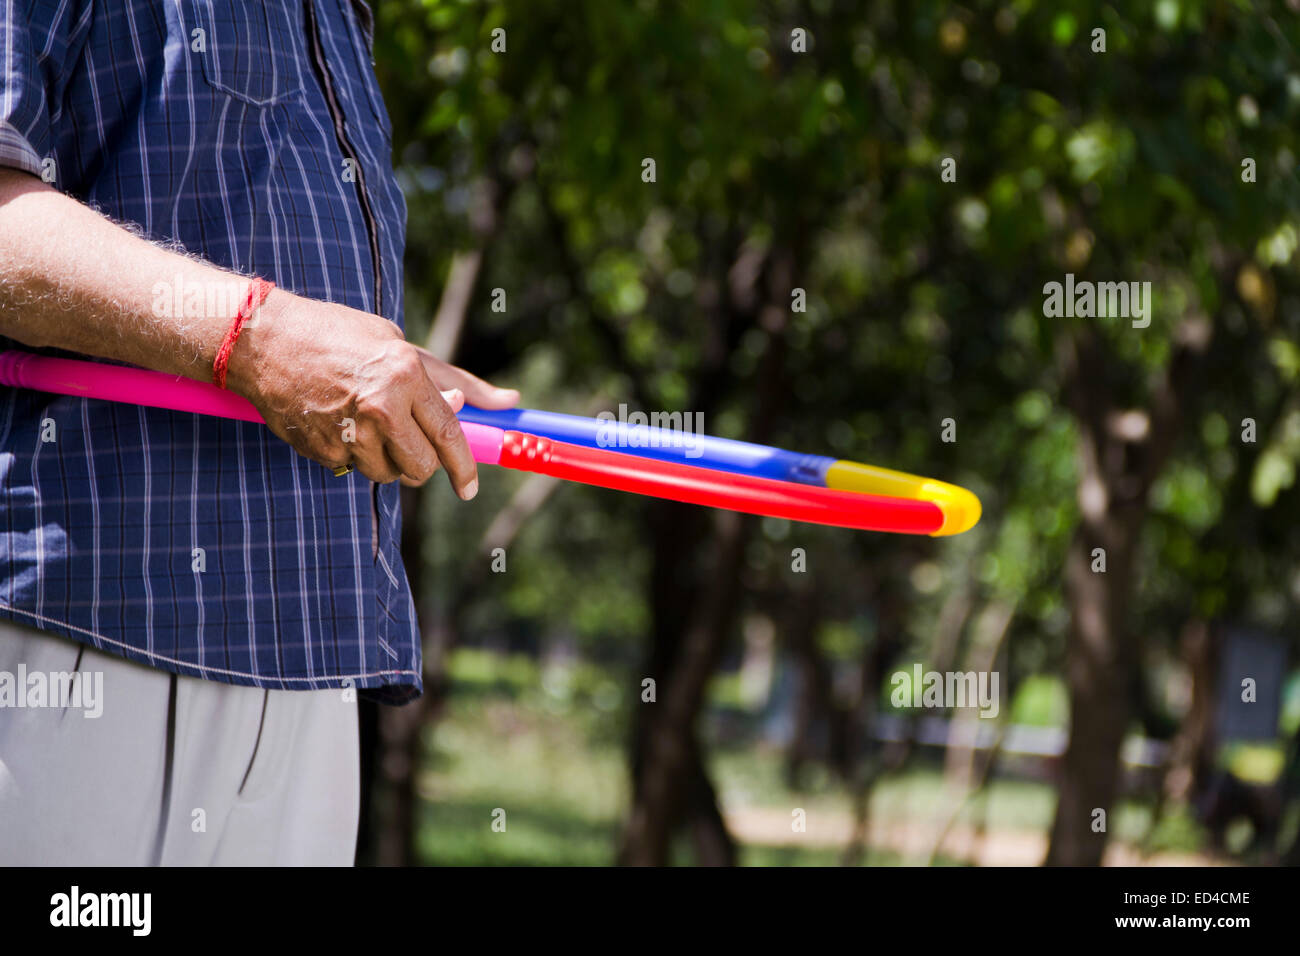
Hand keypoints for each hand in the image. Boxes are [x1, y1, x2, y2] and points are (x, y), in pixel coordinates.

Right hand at [226, 288, 518, 494]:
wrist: (263, 339)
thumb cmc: (339, 335)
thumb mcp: (400, 346)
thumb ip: (454, 381)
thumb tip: (509, 402)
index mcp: (403, 375)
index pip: (447, 434)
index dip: (464, 466)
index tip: (470, 487)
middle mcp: (379, 407)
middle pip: (421, 467)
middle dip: (425, 466)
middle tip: (415, 448)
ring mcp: (348, 432)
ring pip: (388, 474)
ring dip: (388, 459)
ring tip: (368, 422)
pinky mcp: (321, 449)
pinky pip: (353, 469)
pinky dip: (355, 455)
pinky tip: (339, 423)